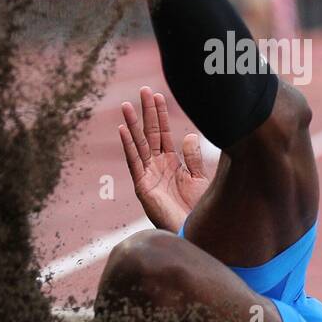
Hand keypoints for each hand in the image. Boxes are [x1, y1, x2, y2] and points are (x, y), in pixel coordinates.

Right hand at [118, 86, 209, 232]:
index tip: (158, 95)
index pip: (163, 133)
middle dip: (147, 112)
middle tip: (143, 90)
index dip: (161, 114)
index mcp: (170, 163)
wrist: (193, 232)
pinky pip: (134, 162)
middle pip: (150, 134)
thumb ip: (193, 158)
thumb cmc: (197, 210)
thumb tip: (189, 135)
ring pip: (139, 144)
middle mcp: (157, 166)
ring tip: (127, 105)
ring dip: (133, 124)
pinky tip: (123, 130)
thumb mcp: (198, 179)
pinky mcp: (143, 187)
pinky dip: (128, 146)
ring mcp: (148, 175)